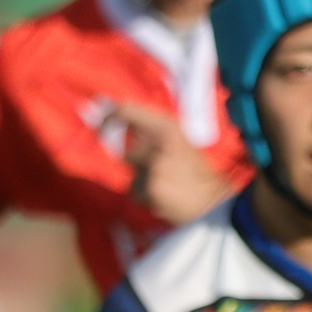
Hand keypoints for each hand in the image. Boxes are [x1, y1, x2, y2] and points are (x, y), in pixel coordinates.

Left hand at [111, 101, 232, 227]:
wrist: (213, 201)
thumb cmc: (194, 172)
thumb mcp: (177, 141)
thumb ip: (151, 133)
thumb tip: (114, 123)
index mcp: (166, 126)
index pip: (125, 110)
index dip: (108, 118)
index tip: (98, 128)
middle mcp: (158, 141)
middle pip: (128, 155)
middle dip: (140, 168)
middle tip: (164, 174)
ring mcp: (154, 164)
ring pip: (132, 177)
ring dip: (144, 185)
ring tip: (168, 186)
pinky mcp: (151, 186)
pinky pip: (135, 194)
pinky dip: (146, 200)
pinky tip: (166, 198)